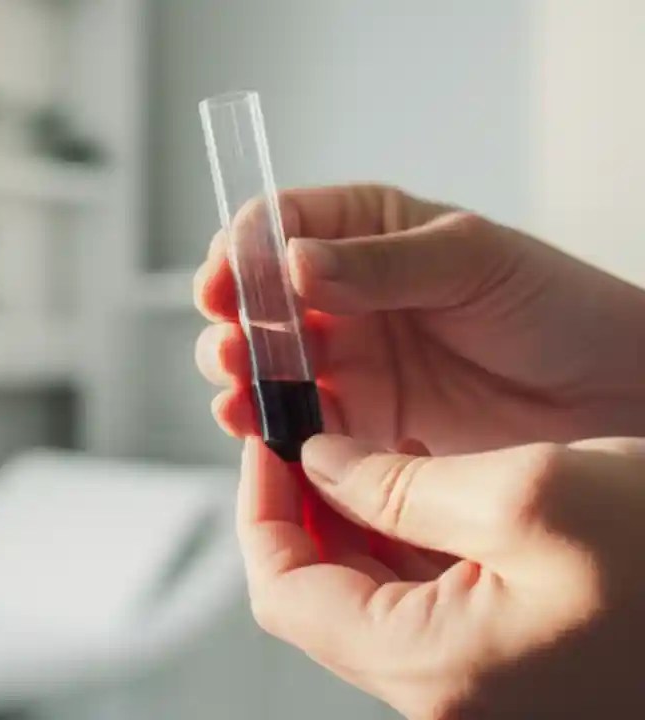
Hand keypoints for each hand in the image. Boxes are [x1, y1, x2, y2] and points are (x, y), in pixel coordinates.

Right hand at [194, 184, 644, 452]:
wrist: (610, 396)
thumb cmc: (555, 308)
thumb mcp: (471, 262)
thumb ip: (382, 263)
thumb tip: (295, 262)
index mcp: (368, 231)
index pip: (280, 225)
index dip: (241, 250)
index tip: (224, 280)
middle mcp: (345, 294)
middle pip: (257, 298)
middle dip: (230, 318)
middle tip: (231, 341)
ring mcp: (348, 359)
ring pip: (265, 361)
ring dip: (238, 371)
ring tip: (236, 383)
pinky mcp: (357, 421)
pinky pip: (293, 420)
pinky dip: (263, 423)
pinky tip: (253, 425)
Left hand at [239, 435, 644, 717]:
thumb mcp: (531, 491)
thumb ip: (400, 482)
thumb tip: (317, 463)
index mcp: (431, 664)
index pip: (285, 591)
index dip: (260, 508)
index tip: (266, 436)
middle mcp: (444, 692)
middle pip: (320, 595)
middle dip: (302, 508)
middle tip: (308, 427)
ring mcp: (479, 683)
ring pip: (369, 593)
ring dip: (351, 518)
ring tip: (358, 441)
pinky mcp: (513, 662)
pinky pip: (426, 599)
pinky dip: (407, 538)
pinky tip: (423, 479)